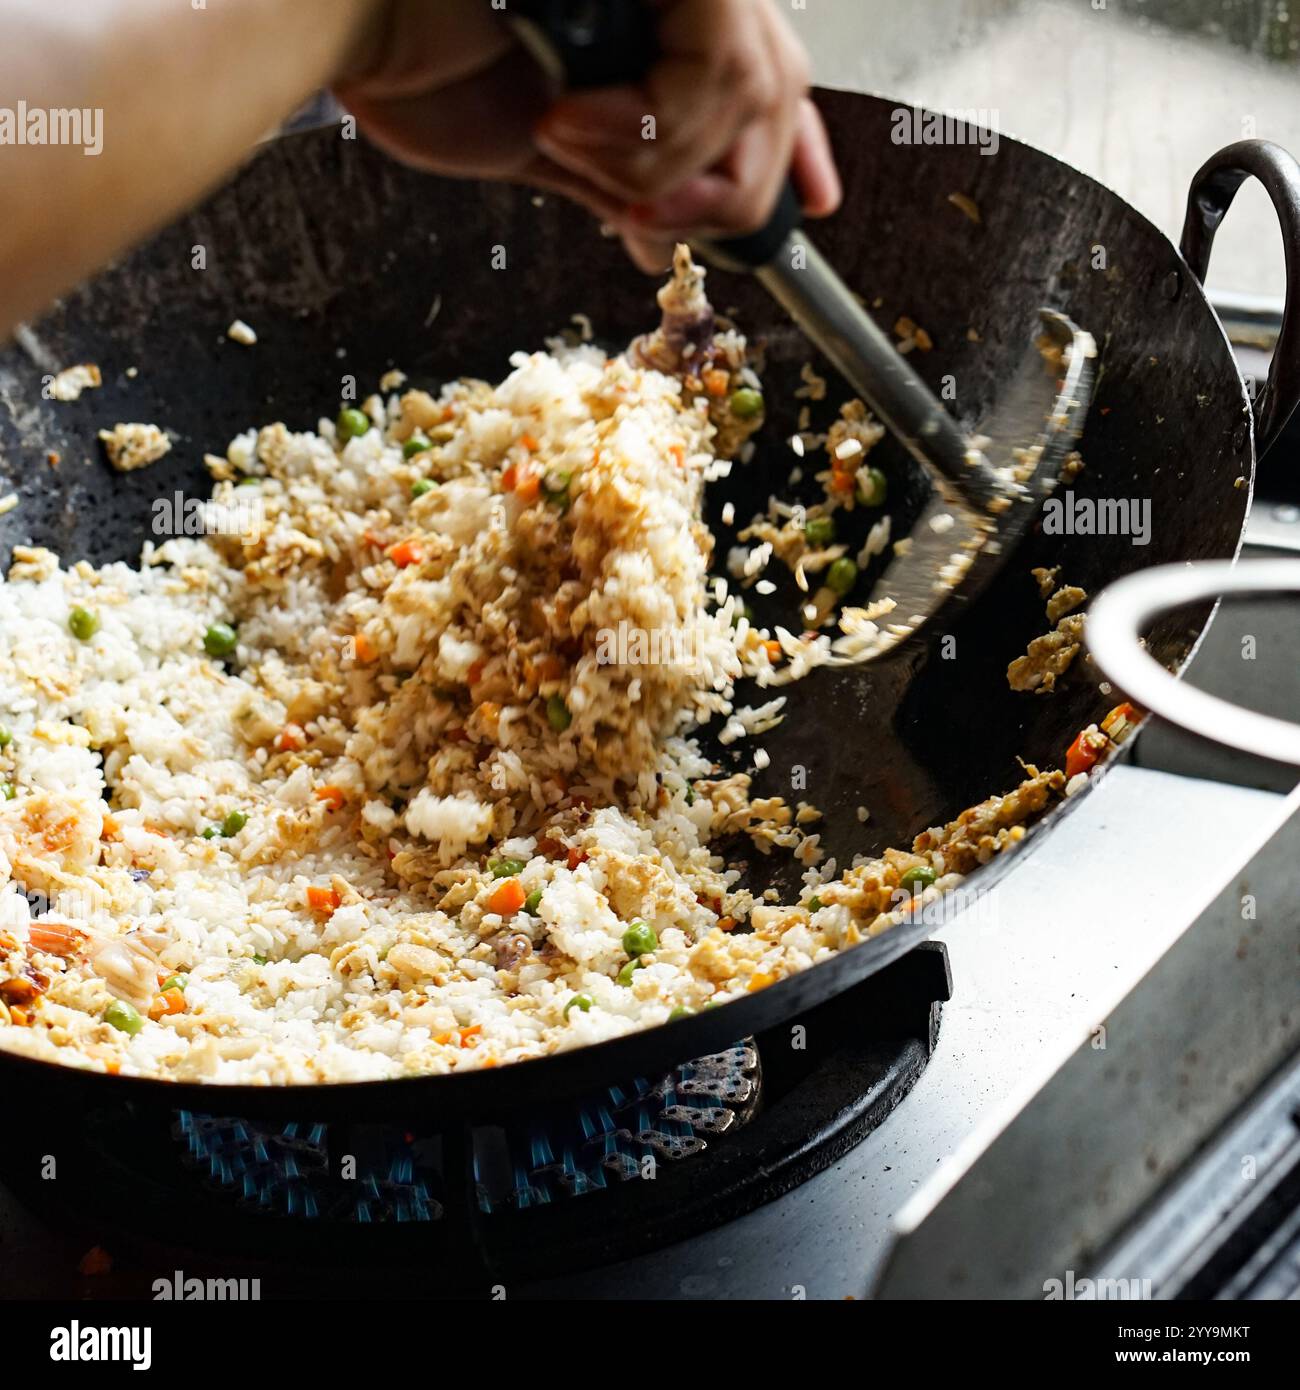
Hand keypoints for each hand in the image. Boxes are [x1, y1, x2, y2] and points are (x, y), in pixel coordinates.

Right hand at [334, 0, 840, 269]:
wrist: (345, 26)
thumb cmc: (417, 66)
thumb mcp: (542, 144)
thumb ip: (617, 181)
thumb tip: (662, 242)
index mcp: (654, 14)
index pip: (766, 70)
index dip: (801, 143)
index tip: (815, 202)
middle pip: (775, 85)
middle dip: (723, 186)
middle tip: (647, 221)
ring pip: (749, 87)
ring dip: (662, 163)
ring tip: (572, 152)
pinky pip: (714, 65)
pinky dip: (650, 129)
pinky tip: (567, 120)